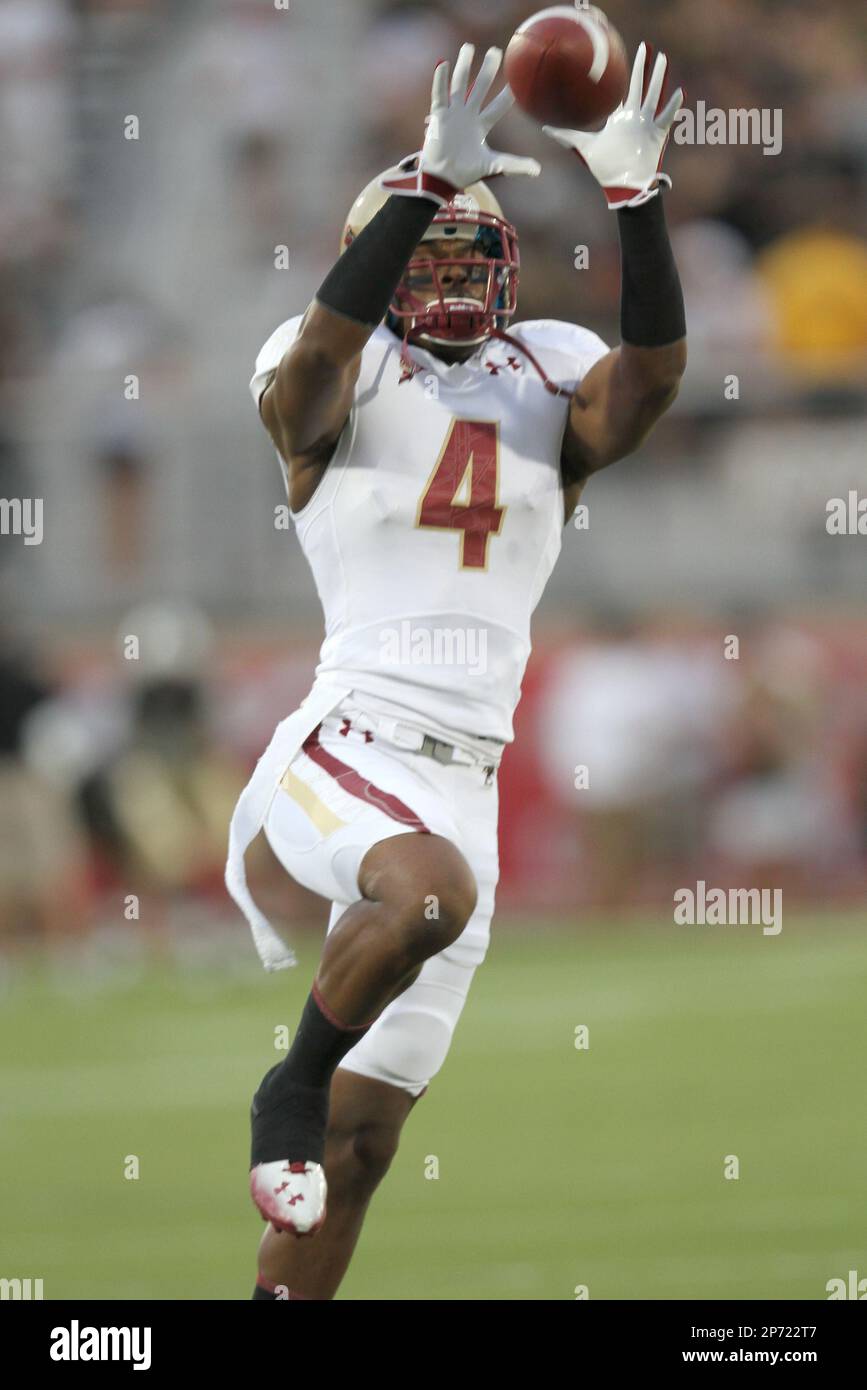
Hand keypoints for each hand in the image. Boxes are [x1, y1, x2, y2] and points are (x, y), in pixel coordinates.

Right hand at [381, 44, 540, 203]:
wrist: (443, 178)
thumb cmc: (466, 173)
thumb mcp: (494, 167)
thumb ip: (515, 166)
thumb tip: (538, 170)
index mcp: (481, 126)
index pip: (498, 106)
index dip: (508, 95)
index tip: (517, 81)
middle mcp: (468, 115)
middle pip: (479, 87)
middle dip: (487, 70)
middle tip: (495, 51)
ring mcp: (453, 114)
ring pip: (459, 85)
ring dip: (463, 66)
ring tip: (468, 47)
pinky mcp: (439, 116)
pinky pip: (439, 94)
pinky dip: (441, 80)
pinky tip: (443, 64)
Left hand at [543, 43, 682, 208]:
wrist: (621, 184)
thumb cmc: (604, 168)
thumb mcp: (584, 147)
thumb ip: (567, 136)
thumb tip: (546, 128)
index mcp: (619, 118)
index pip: (622, 92)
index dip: (623, 77)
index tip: (625, 59)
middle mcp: (634, 117)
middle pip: (639, 86)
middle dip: (643, 67)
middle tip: (647, 47)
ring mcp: (646, 124)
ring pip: (653, 95)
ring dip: (659, 78)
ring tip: (663, 59)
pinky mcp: (657, 134)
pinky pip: (666, 117)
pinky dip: (673, 106)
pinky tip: (678, 92)